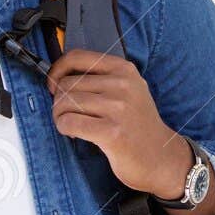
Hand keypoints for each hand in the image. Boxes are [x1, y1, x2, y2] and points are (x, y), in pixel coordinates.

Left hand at [46, 49, 193, 197]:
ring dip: (60, 117)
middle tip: (69, 115)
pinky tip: (76, 134)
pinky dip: (64, 128)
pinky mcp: (112, 132)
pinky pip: (69, 122)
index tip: (53, 85)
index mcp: (124, 69)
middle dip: (59, 102)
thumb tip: (58, 78)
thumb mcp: (128, 91)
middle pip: (66, 84)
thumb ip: (100, 79)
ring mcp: (118, 108)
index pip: (77, 57)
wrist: (161, 158)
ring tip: (74, 125)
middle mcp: (122, 85)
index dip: (57, 70)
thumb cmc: (138, 126)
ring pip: (64, 103)